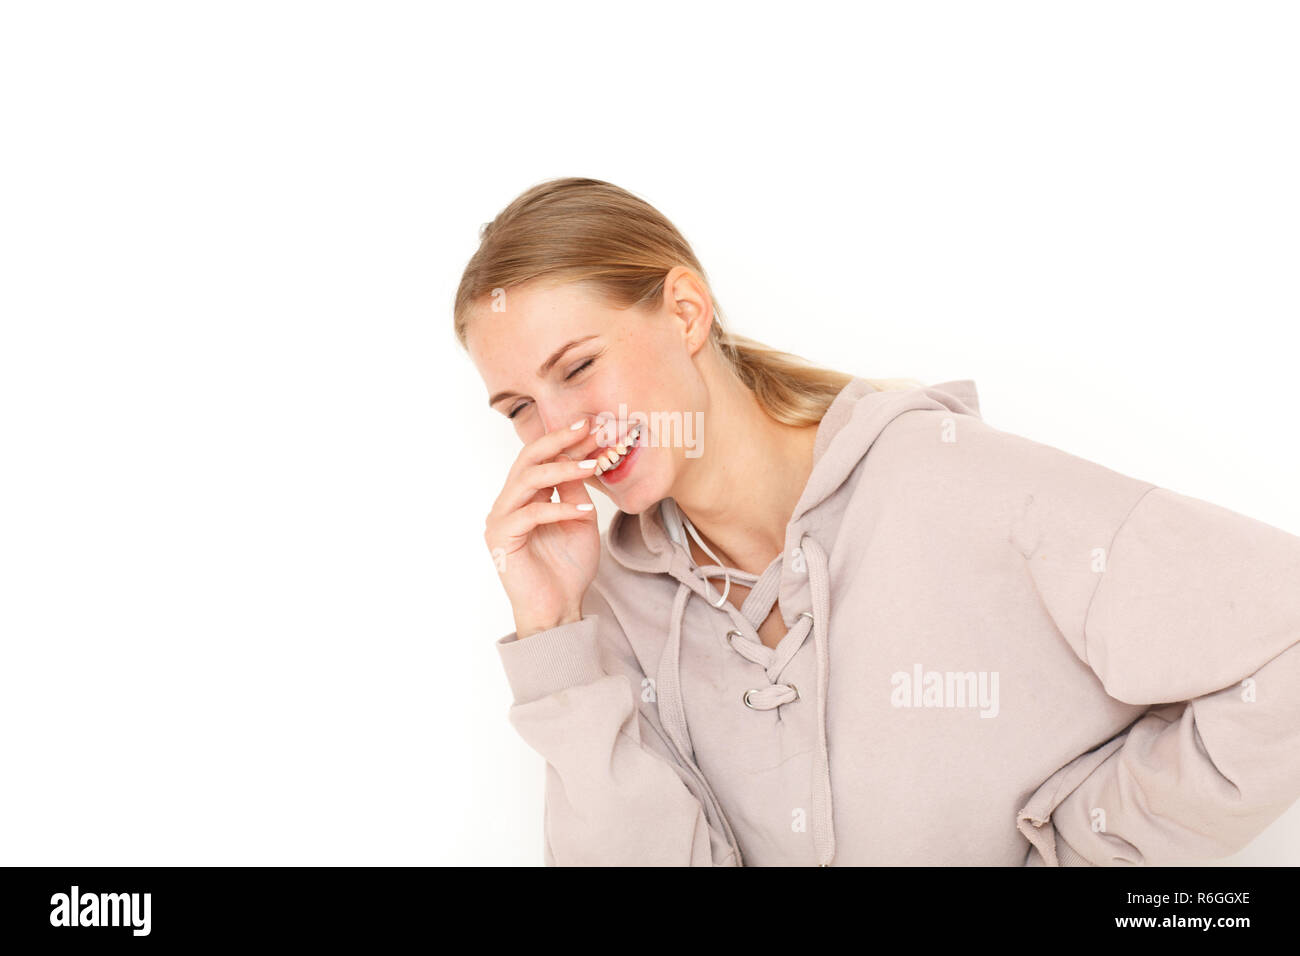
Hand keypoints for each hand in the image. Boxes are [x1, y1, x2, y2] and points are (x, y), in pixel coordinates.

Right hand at [484, 418, 602, 637]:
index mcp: (525, 496)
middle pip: (529, 458)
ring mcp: (501, 519)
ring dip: (562, 469)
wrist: (558, 608)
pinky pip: (531, 514)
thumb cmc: (568, 568)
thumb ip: (575, 490)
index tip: (593, 425)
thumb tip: (583, 455)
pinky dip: (560, 509)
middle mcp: (508, 502)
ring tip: (592, 466)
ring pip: (527, 479)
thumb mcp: (580, 519)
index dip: (566, 441)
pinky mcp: (502, 538)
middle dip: (559, 441)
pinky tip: (586, 511)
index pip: (542, 458)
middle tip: (587, 429)